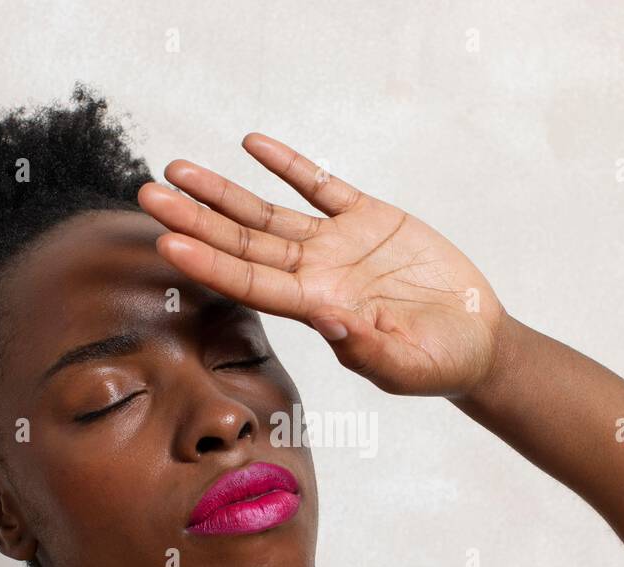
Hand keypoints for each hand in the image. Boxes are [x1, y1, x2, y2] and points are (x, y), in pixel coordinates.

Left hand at [137, 133, 507, 397]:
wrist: (476, 339)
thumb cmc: (441, 364)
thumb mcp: (408, 365)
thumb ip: (369, 349)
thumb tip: (328, 323)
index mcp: (319, 309)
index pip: (251, 283)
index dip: (209, 262)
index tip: (169, 241)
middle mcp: (315, 275)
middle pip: (242, 243)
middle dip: (195, 218)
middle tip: (147, 193)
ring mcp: (338, 245)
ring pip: (267, 212)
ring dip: (222, 191)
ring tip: (177, 169)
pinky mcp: (368, 219)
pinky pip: (319, 185)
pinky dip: (287, 164)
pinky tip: (252, 144)